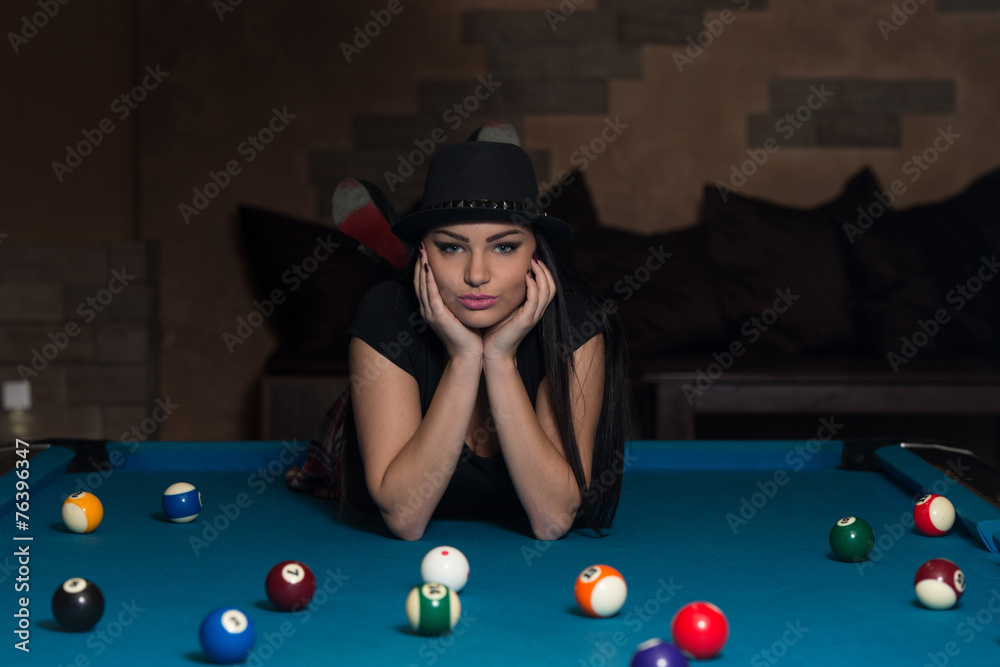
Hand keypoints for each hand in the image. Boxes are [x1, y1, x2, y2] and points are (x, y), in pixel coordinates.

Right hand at [414, 245, 483, 361]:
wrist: (469, 354)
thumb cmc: (468, 333)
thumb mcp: (460, 311)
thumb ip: (457, 298)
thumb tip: (463, 283)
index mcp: (432, 308)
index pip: (424, 283)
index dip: (423, 266)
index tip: (426, 250)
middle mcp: (428, 310)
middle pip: (419, 281)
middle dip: (420, 262)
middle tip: (421, 244)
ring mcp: (431, 313)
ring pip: (422, 285)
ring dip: (422, 267)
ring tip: (422, 251)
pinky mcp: (438, 317)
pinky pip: (431, 295)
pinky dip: (429, 280)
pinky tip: (429, 268)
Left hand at [482, 256, 554, 362]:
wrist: (494, 353)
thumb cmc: (496, 331)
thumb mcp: (505, 308)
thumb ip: (509, 295)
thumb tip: (502, 277)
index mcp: (534, 309)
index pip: (547, 286)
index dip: (544, 272)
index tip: (533, 259)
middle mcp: (537, 312)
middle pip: (551, 286)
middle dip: (545, 270)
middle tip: (534, 257)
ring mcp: (533, 317)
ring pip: (547, 291)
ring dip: (541, 275)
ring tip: (532, 263)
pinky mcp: (526, 321)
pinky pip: (535, 300)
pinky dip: (533, 286)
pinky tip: (526, 277)